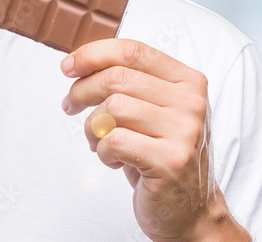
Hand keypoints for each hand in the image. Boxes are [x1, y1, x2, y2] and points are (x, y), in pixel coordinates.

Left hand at [61, 39, 247, 240]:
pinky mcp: (169, 161)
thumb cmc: (164, 156)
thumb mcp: (155, 111)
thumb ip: (130, 84)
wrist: (192, 211)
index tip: (69, 66)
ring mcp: (183, 132)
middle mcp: (190, 103)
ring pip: (112, 109)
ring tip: (99, 141)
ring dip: (93, 127)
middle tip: (70, 105)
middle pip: (117, 78)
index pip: (133, 51)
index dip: (93, 55)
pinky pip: (114, 141)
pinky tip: (113, 160)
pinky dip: (103, 151)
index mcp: (188, 82)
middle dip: (82, 91)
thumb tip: (80, 64)